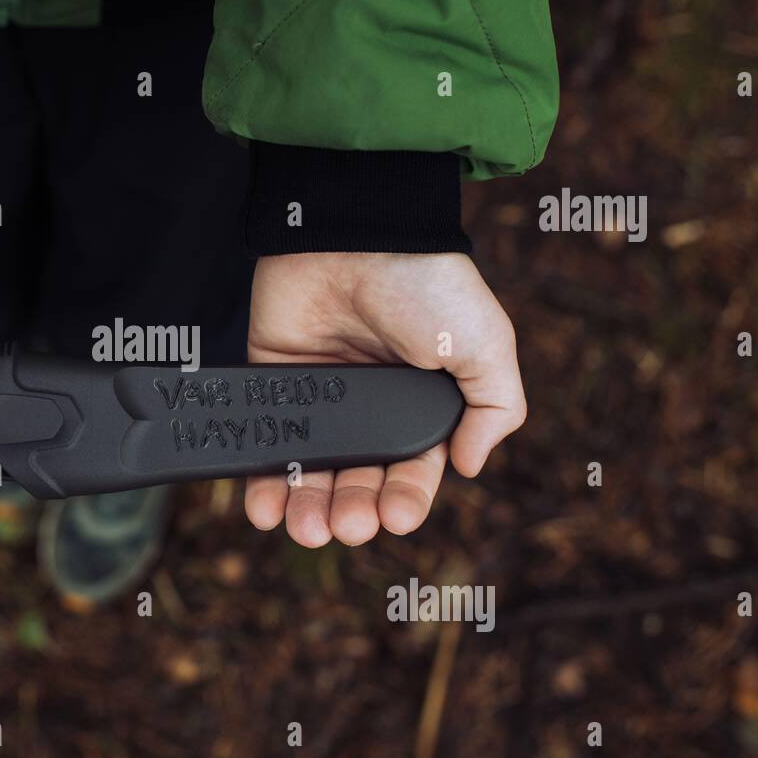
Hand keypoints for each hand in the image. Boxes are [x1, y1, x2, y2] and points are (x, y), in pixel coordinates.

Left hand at [245, 252, 525, 547]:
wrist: (356, 229)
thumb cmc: (428, 282)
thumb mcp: (486, 342)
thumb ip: (494, 407)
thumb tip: (472, 466)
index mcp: (422, 404)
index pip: (412, 471)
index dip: (403, 501)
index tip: (394, 518)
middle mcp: (370, 406)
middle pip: (357, 480)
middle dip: (352, 511)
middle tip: (346, 525)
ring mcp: (321, 395)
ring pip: (311, 470)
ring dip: (308, 507)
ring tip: (307, 528)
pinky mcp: (275, 379)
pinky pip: (268, 437)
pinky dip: (263, 476)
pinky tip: (265, 508)